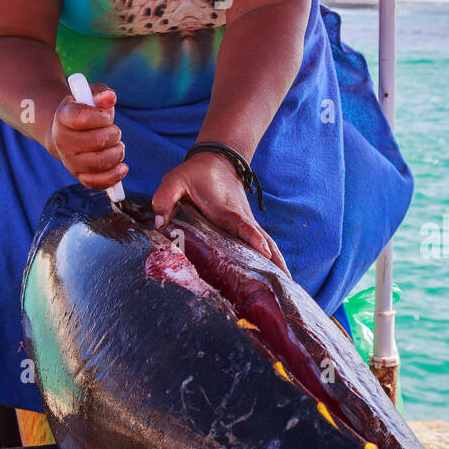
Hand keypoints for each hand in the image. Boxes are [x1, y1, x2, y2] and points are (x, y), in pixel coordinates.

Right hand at [50, 83, 127, 190]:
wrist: (67, 131)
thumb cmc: (85, 110)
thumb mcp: (91, 96)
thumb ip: (101, 94)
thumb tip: (110, 98)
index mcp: (63, 116)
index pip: (82, 118)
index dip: (101, 117)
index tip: (106, 116)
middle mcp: (62, 140)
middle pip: (97, 141)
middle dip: (114, 134)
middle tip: (114, 131)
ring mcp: (69, 160)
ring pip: (100, 162)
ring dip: (117, 153)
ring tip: (117, 146)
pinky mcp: (79, 175)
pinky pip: (97, 182)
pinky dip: (114, 176)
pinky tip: (122, 167)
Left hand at [151, 153, 288, 275]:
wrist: (220, 160)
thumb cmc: (196, 173)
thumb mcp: (175, 179)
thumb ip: (165, 198)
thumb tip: (160, 224)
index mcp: (224, 209)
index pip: (241, 225)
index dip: (252, 238)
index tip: (264, 252)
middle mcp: (242, 218)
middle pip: (263, 241)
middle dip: (274, 262)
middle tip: (285, 285)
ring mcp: (248, 223)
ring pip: (268, 245)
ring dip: (279, 264)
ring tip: (288, 288)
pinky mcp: (249, 227)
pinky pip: (265, 245)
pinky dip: (274, 260)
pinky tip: (279, 278)